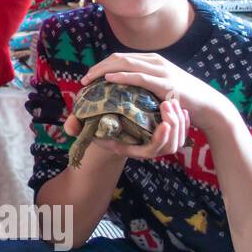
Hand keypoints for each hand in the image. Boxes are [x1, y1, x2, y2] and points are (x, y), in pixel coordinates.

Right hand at [65, 97, 191, 160]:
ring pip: (179, 135)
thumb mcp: (89, 127)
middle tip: (169, 104)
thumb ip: (78, 127)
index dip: (160, 138)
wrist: (115, 132)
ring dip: (178, 119)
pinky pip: (181, 128)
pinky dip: (182, 116)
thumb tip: (69, 127)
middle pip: (172, 143)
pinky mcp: (168, 132)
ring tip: (172, 100)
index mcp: (135, 150)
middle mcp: (151, 149)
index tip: (164, 124)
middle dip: (174, 125)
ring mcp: (162, 142)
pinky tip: (177, 102)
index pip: (154, 149)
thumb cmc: (101, 128)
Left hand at [81, 52, 232, 129]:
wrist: (208, 106)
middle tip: (83, 80)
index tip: (87, 77)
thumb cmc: (182, 99)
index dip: (101, 65)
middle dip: (98, 67)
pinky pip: (140, 77)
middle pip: (118, 58)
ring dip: (104, 71)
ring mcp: (161, 71)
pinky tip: (109, 79)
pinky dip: (122, 76)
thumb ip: (143, 84)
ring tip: (89, 80)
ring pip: (126, 64)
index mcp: (152, 60)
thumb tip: (122, 90)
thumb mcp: (160, 86)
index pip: (119, 57)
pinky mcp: (167, 84)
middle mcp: (155, 61)